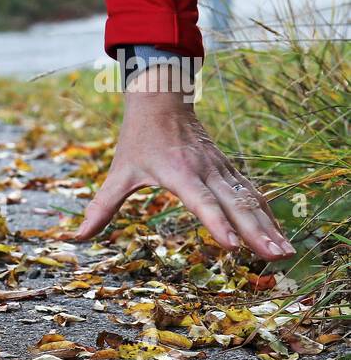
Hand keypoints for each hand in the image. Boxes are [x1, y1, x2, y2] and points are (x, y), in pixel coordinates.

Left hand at [72, 63, 294, 260]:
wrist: (163, 100)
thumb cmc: (139, 140)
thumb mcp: (118, 173)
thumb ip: (101, 208)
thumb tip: (75, 237)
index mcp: (178, 173)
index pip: (201, 202)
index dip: (217, 224)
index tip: (233, 246)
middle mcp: (206, 171)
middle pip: (235, 205)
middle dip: (256, 233)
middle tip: (273, 258)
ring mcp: (221, 170)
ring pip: (250, 200)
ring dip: (269, 227)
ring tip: (284, 254)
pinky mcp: (229, 170)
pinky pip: (252, 194)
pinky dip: (267, 214)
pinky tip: (279, 235)